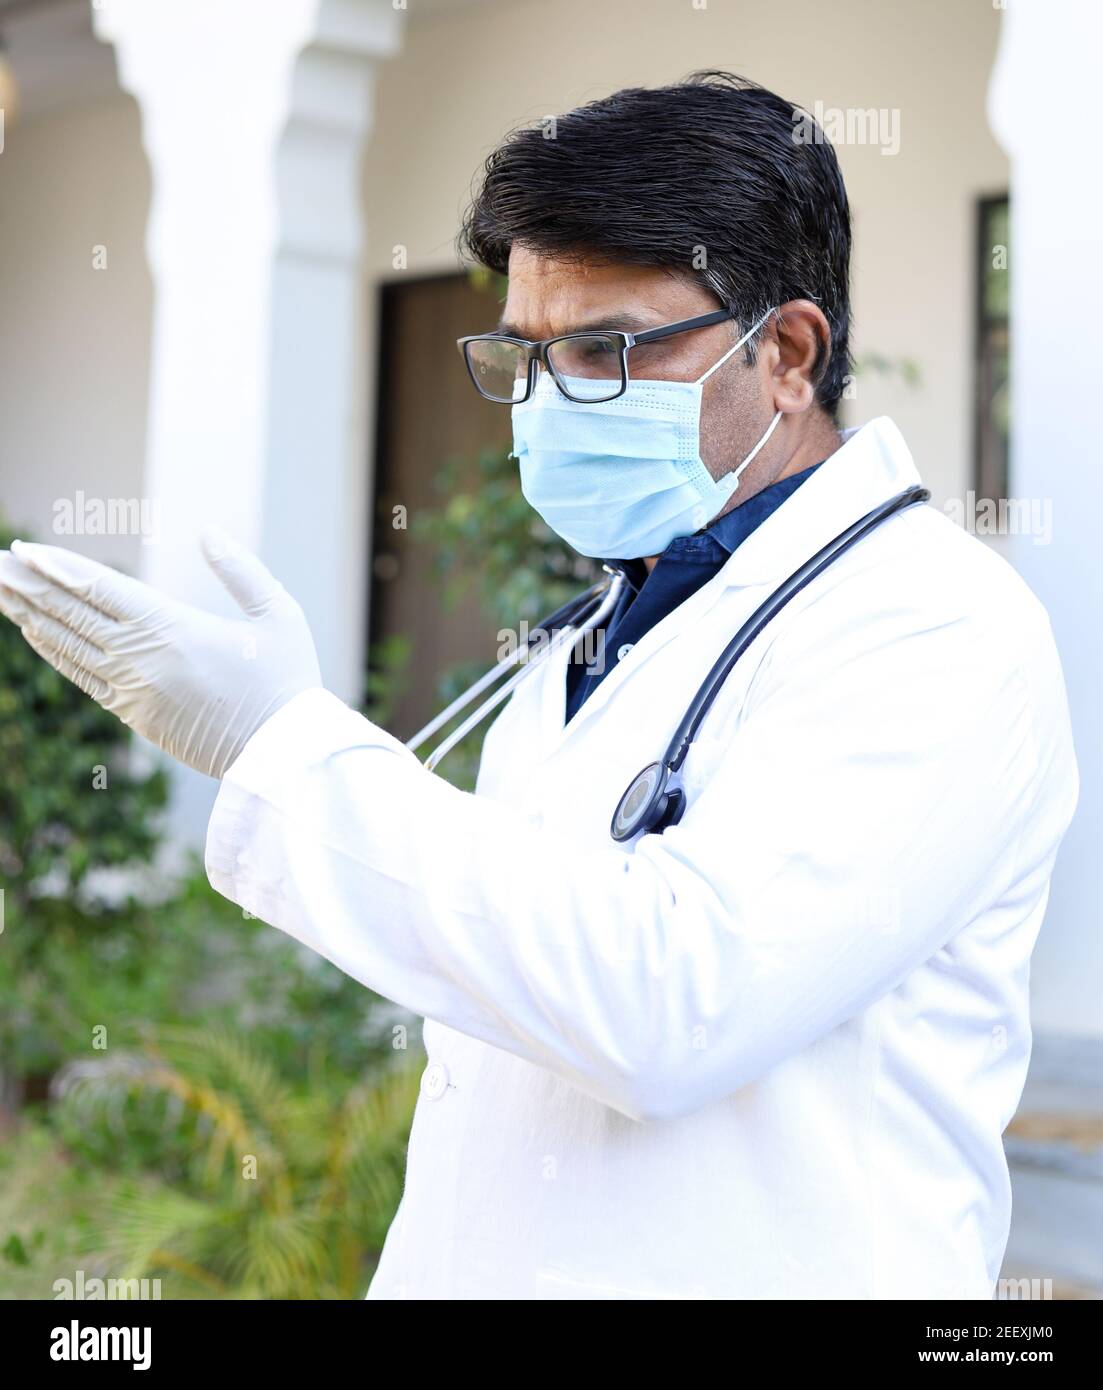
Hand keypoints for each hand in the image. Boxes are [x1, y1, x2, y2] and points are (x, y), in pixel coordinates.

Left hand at [0, 529, 321, 777]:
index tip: (24, 551)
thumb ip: (241, 570)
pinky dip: (54, 652)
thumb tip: (207, 532)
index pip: (101, 590)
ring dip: (31, 615)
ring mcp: (134, 690)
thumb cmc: (288, 681)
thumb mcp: (279, 615)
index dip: (59, 569)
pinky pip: (82, 677)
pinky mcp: (135, 716)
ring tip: (1, 591)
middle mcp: (144, 659)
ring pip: (69, 644)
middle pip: (73, 614)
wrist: (283, 754)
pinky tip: (34, 633)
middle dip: (29, 585)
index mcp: (175, 629)